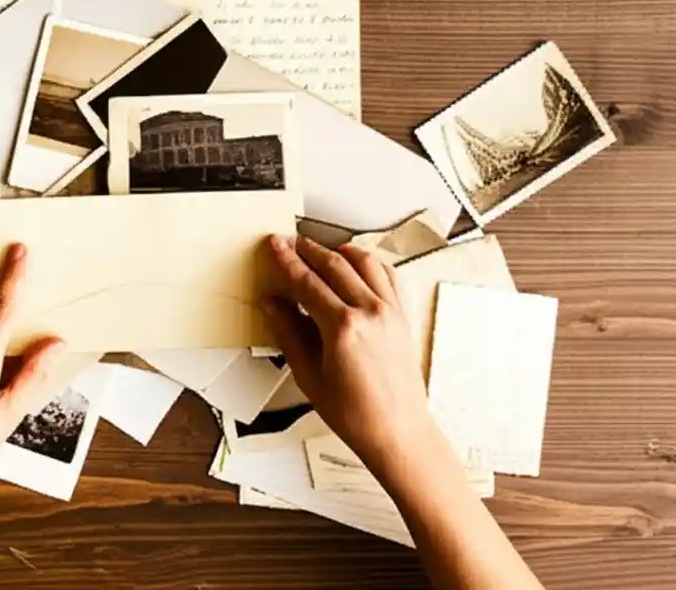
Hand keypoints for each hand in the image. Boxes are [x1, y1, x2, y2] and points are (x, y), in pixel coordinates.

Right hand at [261, 234, 431, 458]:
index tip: (276, 246)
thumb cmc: (357, 415)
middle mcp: (370, 313)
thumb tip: (273, 305)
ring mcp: (390, 312)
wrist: (398, 431)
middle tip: (292, 242)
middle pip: (334, 265)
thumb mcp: (309, 376)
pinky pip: (388, 277)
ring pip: (364, 263)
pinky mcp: (403, 317)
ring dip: (340, 251)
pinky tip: (359, 266)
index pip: (307, 282)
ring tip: (323, 250)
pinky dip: (371, 264)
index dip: (287, 261)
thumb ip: (289, 333)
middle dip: (309, 249)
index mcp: (343, 327)